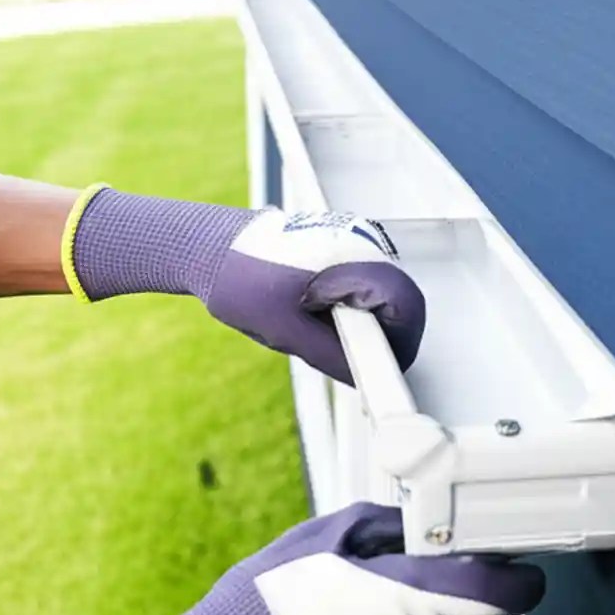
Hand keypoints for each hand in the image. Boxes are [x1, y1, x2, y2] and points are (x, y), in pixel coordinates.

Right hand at [51, 503, 545, 614]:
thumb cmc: (266, 603)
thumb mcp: (322, 535)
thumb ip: (382, 524)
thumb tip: (416, 523)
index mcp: (407, 597)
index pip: (499, 592)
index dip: (518, 576)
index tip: (516, 561)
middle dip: (487, 593)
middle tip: (463, 565)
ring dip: (450, 614)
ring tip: (409, 585)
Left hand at [205, 209, 424, 384]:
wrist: (208, 245)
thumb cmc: (236, 277)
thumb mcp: (284, 331)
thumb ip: (330, 355)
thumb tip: (362, 375)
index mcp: (351, 257)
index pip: (406, 305)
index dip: (399, 344)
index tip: (378, 368)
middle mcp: (360, 241)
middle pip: (400, 299)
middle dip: (381, 334)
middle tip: (346, 355)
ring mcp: (353, 239)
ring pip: (383, 292)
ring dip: (365, 319)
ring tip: (318, 328)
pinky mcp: (343, 244)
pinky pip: (365, 281)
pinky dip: (352, 304)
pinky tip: (315, 311)